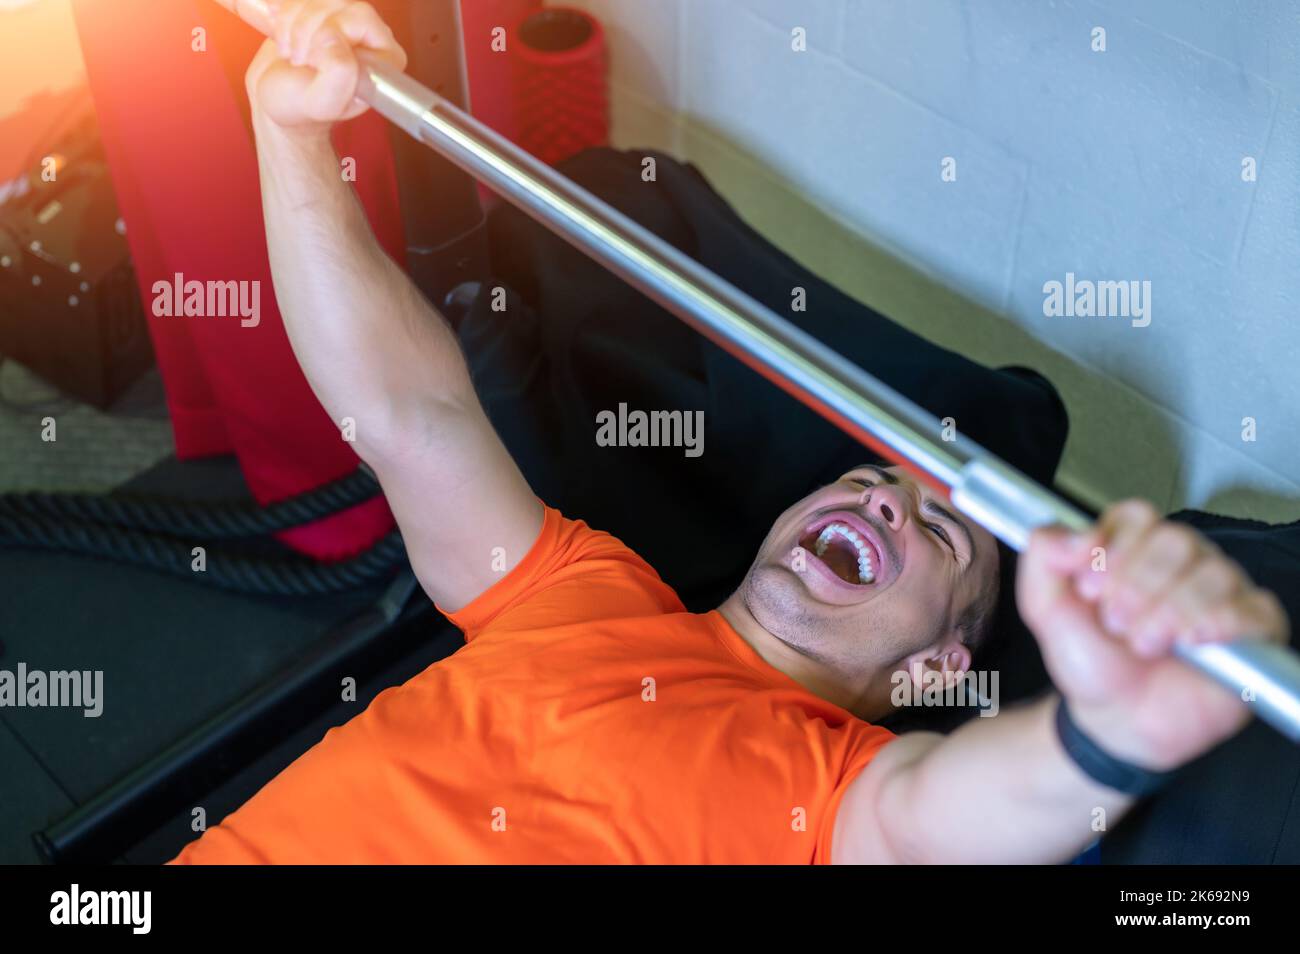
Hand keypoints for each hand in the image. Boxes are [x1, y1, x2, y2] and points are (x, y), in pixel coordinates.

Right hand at [244, 0, 406, 133]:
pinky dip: (282, 10)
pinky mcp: (324, 11)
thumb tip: (336, 37)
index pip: (360, 18)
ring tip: (290, 52)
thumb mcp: (321, 102)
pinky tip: (282, 35)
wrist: (275, 99)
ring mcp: (347, 21)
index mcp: (385, 60)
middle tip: (298, 60)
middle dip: (306, 28)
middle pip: (337, 2)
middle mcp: (372, 37)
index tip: (312, 62)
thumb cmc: (300, 106)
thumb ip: (339, 75)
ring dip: (291, 20)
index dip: (328, 33)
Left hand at [1017, 500, 1287, 770]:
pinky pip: (1252, 608)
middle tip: (1116, 623)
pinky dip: (1217, 624)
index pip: (1137, 516)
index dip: (1113, 550)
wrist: (1115, 717)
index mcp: (1135, 546)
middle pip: (1176, 540)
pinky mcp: (1253, 627)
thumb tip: (1079, 534)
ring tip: (1145, 643)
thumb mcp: (1044, 606)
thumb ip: (1044, 555)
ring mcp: (1221, 591)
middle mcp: (1182, 561)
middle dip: (1136, 586)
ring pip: (1212, 573)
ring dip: (1168, 612)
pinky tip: (1191, 642)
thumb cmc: (1091, 659)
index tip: (1090, 588)